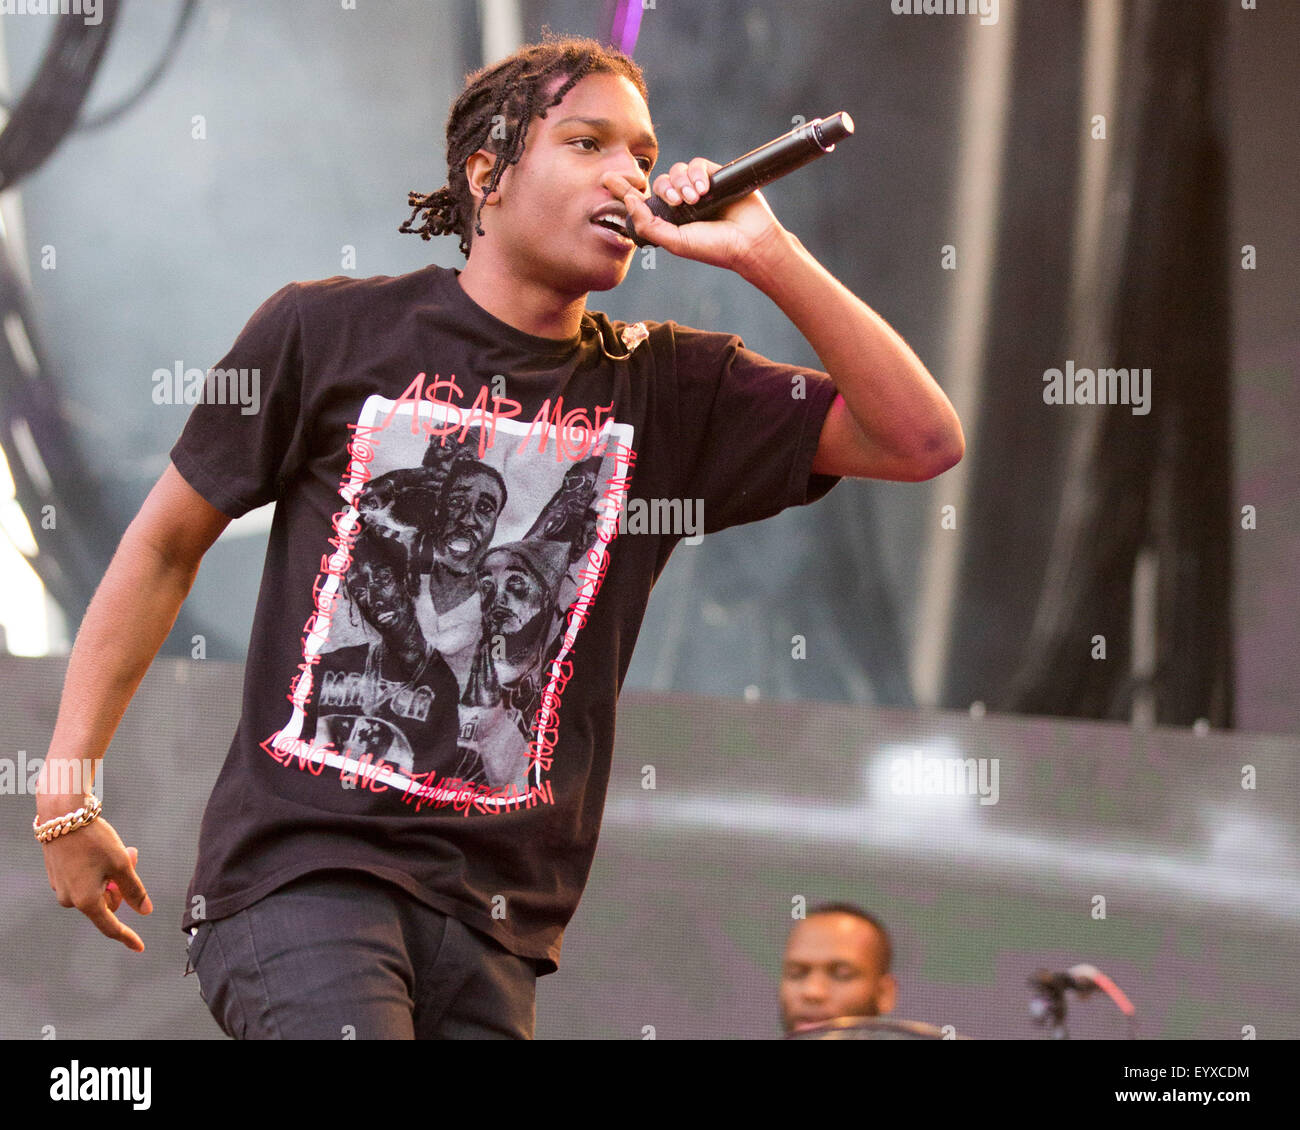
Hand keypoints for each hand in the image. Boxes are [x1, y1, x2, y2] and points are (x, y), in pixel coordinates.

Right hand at [42, 819, 151, 951]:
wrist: (63, 817)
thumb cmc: (94, 841)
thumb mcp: (121, 864)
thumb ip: (135, 890)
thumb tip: (144, 911)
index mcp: (86, 901)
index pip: (110, 926)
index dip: (127, 936)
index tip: (139, 947)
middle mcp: (71, 900)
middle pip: (108, 902)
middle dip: (123, 884)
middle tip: (133, 855)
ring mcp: (62, 888)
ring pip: (98, 888)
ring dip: (113, 874)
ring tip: (121, 848)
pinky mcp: (58, 876)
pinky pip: (85, 880)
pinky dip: (99, 869)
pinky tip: (101, 849)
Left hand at [601, 158, 787, 274]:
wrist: (749, 241)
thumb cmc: (714, 247)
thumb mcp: (675, 242)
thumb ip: (650, 225)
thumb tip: (630, 202)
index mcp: (670, 220)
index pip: (643, 201)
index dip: (625, 190)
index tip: (608, 179)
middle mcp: (682, 203)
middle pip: (660, 183)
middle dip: (665, 190)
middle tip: (677, 202)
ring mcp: (698, 189)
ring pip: (677, 172)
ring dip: (683, 183)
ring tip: (695, 200)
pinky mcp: (714, 177)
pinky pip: (696, 165)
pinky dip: (697, 175)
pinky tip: (705, 190)